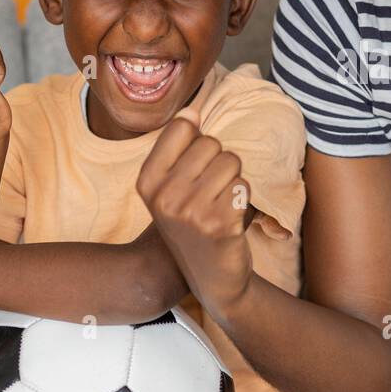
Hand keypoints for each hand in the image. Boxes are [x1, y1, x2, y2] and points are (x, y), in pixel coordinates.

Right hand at [136, 107, 255, 323]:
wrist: (211, 278)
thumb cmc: (193, 225)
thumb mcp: (170, 189)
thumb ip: (178, 150)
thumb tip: (191, 113)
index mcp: (147, 182)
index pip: (182, 127)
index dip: (198, 141)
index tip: (194, 168)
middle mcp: (164, 196)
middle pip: (211, 143)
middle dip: (219, 162)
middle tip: (211, 192)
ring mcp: (190, 211)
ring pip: (231, 161)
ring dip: (233, 180)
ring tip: (221, 204)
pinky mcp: (219, 223)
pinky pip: (243, 185)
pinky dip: (243, 198)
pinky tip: (231, 218)